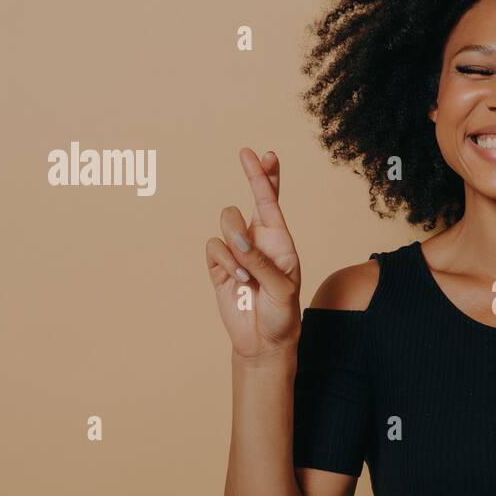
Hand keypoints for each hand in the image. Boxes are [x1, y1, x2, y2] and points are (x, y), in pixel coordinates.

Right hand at [205, 148, 302, 359]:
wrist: (264, 342)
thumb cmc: (282, 314)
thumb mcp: (282, 289)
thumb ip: (262, 263)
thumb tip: (239, 239)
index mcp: (280, 241)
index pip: (273, 203)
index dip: (267, 176)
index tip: (264, 153)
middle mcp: (258, 240)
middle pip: (249, 199)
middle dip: (252, 176)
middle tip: (248, 155)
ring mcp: (237, 252)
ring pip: (227, 222)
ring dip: (237, 243)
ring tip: (249, 273)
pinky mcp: (218, 266)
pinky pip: (213, 247)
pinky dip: (225, 262)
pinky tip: (238, 280)